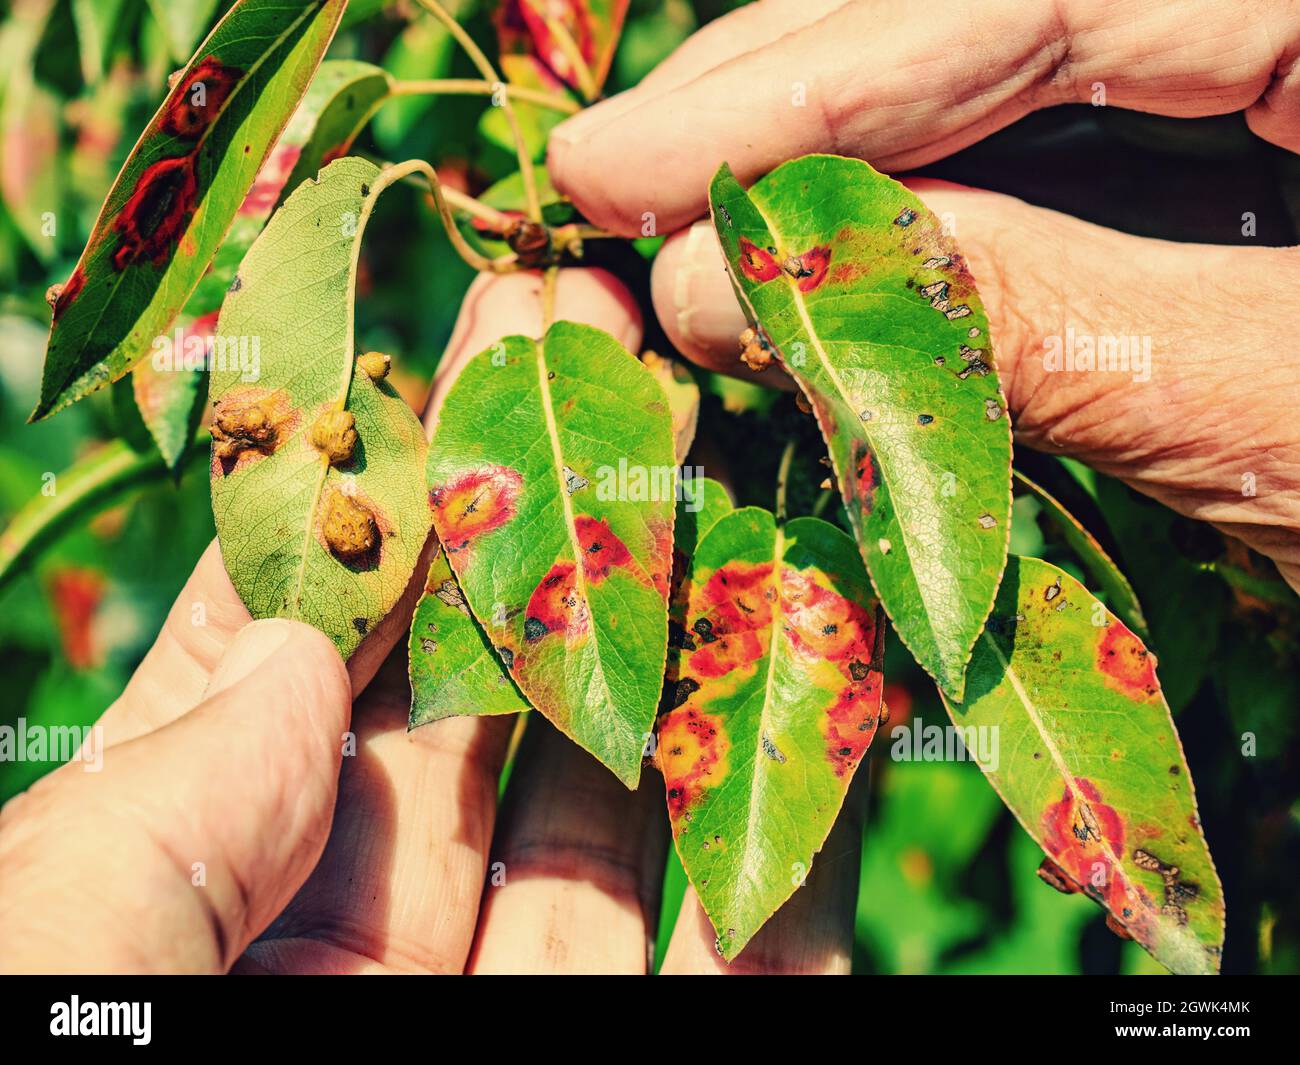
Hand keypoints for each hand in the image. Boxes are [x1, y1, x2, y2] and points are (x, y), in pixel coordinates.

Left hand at [0, 270, 859, 974]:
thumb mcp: (57, 985)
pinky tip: (843, 661)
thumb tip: (286, 640)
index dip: (354, 520)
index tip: (422, 367)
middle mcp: (373, 961)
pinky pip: (768, 948)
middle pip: (475, 709)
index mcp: (196, 929)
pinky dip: (816, 810)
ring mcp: (532, 1008)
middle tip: (585, 336)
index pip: (274, 690)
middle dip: (537, 515)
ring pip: (632, 798)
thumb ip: (143, 834)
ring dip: (689, 621)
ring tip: (724, 441)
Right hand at [548, 0, 1299, 590]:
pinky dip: (939, 204)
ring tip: (698, 223)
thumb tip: (734, 285)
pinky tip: (838, 253)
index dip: (805, 83)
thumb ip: (1008, 322)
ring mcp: (1268, 63)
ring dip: (847, 151)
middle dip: (795, 97)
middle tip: (620, 187)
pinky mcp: (1258, 134)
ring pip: (1017, 63)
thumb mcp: (1273, 413)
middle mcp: (1283, 5)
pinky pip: (1075, 135)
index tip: (624, 171)